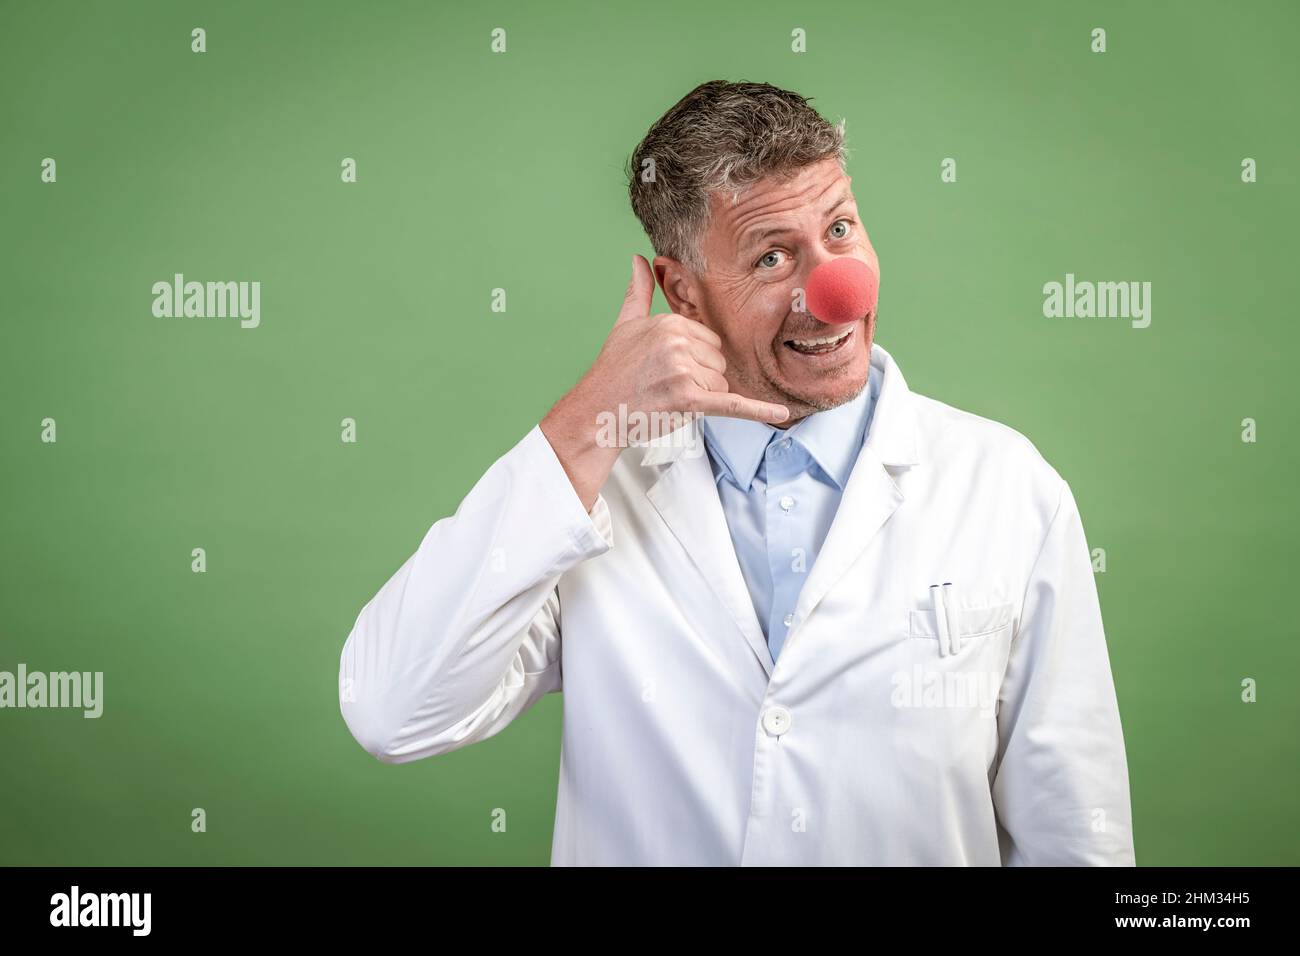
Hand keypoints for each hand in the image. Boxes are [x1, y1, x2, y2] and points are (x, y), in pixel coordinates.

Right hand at [541, 254, 788, 510]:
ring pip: (721, 386)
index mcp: (671, 322)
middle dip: (700, 380)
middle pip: (719, 364)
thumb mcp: (626, 323)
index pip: (711, 342)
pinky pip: (732, 404)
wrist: (596, 410)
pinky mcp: (688, 400)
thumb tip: (640, 259)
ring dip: (701, 399)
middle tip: (665, 385)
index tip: (667, 368)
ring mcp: (683, 371)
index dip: (695, 360)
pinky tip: (781, 413)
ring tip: (668, 398)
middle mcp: (679, 343)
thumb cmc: (612, 370)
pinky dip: (758, 410)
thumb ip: (639, 290)